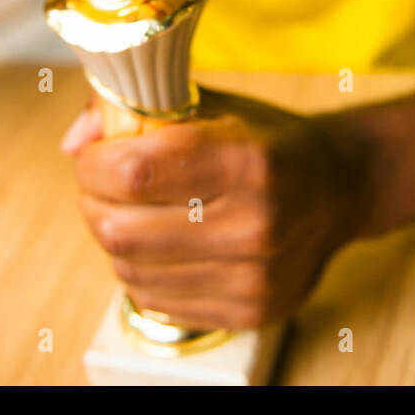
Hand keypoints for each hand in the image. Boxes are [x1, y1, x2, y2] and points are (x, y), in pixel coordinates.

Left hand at [61, 89, 372, 329]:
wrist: (341, 187)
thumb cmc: (264, 140)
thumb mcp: (209, 104)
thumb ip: (135, 109)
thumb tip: (74, 142)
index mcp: (246, 159)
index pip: (133, 171)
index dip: (94, 164)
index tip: (96, 155)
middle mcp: (255, 223)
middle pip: (121, 229)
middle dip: (94, 203)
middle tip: (105, 186)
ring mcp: (254, 276)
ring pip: (129, 270)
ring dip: (115, 239)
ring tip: (137, 213)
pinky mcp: (250, 311)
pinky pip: (155, 301)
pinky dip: (142, 271)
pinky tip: (163, 245)